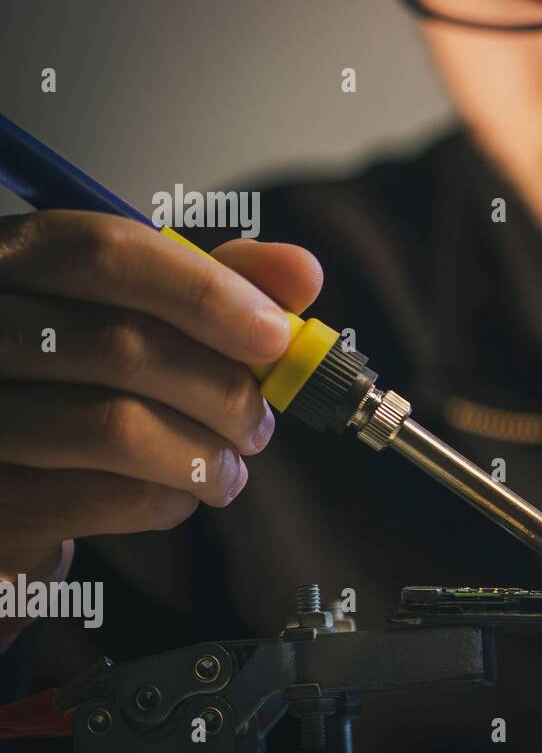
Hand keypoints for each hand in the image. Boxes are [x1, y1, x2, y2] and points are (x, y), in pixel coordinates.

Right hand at [0, 210, 321, 579]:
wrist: (3, 483)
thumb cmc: (72, 384)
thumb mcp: (133, 315)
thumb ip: (211, 284)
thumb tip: (300, 272)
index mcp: (6, 263)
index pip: (102, 252)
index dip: (204, 292)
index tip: (275, 335)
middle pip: (121, 346)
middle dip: (222, 390)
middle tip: (259, 424)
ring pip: (116, 428)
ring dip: (204, 455)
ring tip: (227, 468)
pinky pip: (101, 497)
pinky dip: (165, 500)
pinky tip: (175, 496)